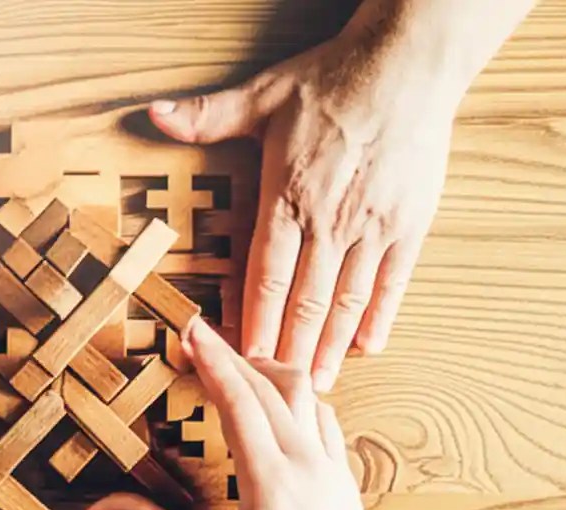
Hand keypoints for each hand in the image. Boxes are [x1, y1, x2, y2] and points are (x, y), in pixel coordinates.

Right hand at [85, 319, 485, 509]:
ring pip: (305, 395)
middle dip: (232, 356)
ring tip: (236, 366)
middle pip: (270, 386)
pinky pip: (324, 419)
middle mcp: (308, 464)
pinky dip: (297, 398)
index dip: (212, 361)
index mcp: (272, 482)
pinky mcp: (344, 480)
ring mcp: (332, 469)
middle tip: (199, 338)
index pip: (239, 401)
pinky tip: (278, 407)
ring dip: (269, 372)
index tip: (190, 330)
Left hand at [149, 6, 461, 389]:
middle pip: (304, 300)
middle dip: (289, 350)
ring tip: (319, 382)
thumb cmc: (332, 79)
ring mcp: (372, 226)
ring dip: (330, 346)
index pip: (265, 274)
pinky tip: (368, 345)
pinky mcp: (409, 224)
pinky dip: (380, 316)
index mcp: (288, 196)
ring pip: (346, 300)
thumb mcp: (263, 94)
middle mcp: (329, 220)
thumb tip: (156, 114)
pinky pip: (392, 281)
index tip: (244, 358)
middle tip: (278, 390)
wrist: (408, 64)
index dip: (254, 321)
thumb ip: (209, 115)